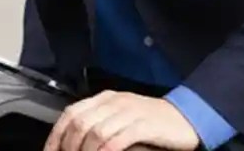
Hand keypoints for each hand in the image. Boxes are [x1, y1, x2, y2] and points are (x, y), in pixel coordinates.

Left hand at [44, 90, 200, 150]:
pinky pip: (117, 139)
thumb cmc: (151, 122)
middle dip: (69, 146)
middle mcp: (114, 102)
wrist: (186, 117)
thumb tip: (73, 143)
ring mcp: (129, 112)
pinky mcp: (144, 125)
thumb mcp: (121, 118)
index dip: (56, 135)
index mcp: (105, 98)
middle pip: (79, 123)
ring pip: (95, 132)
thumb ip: (99, 124)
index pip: (70, 113)